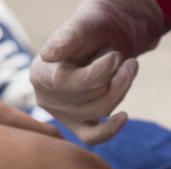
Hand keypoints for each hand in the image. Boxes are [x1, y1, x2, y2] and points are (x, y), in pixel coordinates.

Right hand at [31, 0, 168, 144]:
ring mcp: (62, 115)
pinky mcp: (77, 126)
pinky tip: (123, 117)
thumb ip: (65, 40)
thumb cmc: (88, 33)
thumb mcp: (78, 29)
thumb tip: (48, 54)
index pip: (68, 82)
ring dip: (121, 89)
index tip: (115, 56)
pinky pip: (92, 137)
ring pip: (98, 111)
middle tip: (127, 61)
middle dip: (114, 78)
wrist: (100, 42)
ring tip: (130, 68)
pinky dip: (110, 129)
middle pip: (86, 98)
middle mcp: (46, 98)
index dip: (99, 71)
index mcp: (40, 74)